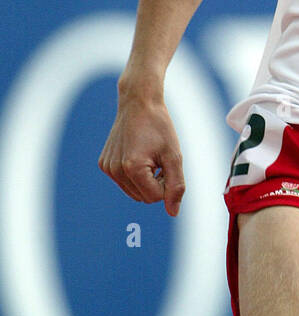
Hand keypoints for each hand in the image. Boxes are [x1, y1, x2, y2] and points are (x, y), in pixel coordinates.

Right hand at [99, 95, 185, 217]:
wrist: (138, 103)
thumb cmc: (159, 127)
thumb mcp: (174, 155)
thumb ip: (176, 185)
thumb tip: (173, 212)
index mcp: (132, 168)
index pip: (156, 197)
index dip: (167, 183)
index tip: (167, 163)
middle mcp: (115, 171)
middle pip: (144, 198)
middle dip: (157, 184)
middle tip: (159, 160)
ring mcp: (107, 168)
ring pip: (135, 193)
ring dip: (147, 181)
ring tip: (150, 157)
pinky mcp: (104, 165)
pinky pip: (125, 183)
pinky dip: (136, 175)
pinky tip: (138, 155)